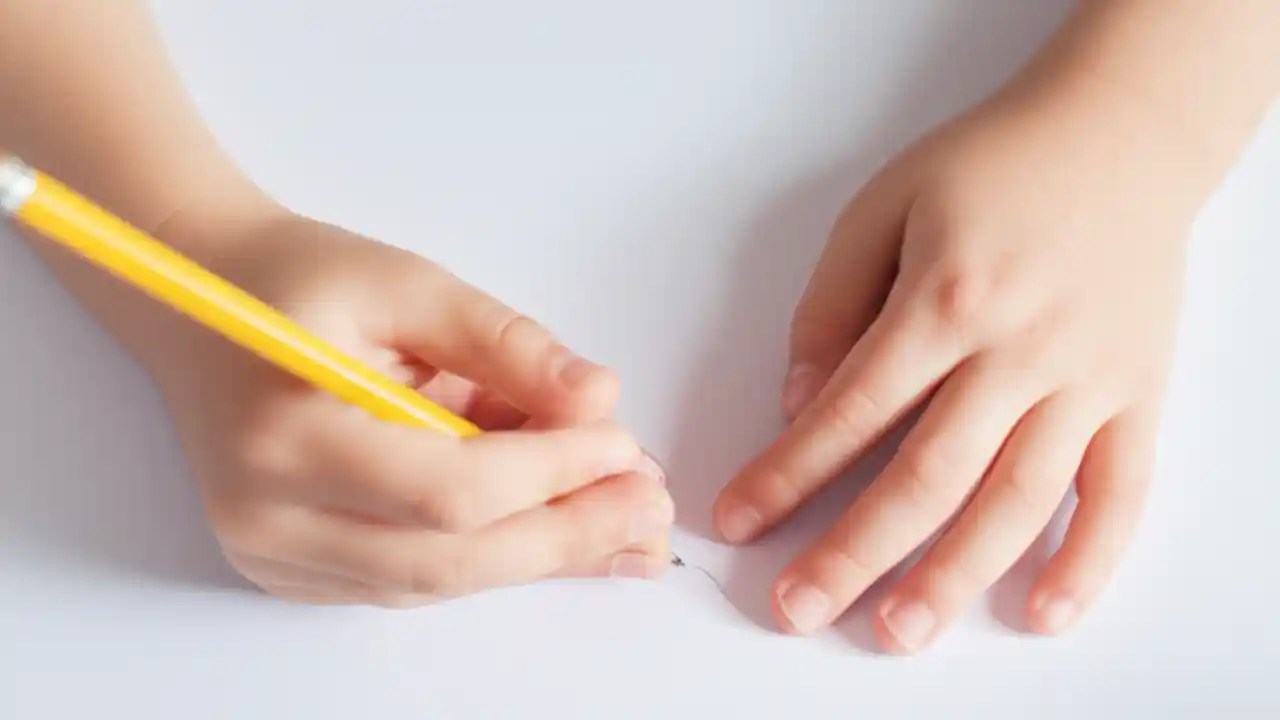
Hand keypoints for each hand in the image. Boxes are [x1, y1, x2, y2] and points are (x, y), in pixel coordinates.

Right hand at [153, 209, 671, 605]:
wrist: (202, 303)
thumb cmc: (297, 281)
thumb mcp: (404, 282)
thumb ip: (502, 343)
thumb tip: (598, 398)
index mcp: (285, 435)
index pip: (447, 490)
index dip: (550, 474)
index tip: (623, 442)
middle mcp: (269, 519)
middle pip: (447, 561)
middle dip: (564, 536)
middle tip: (649, 510)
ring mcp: (277, 557)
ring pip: (437, 582)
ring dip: (540, 553)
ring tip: (626, 524)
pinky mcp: (298, 569)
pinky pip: (416, 577)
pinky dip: (493, 550)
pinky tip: (561, 526)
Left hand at [714, 70, 1202, 650]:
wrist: (1120, 133)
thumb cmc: (991, 167)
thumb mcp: (885, 208)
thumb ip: (833, 306)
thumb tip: (798, 401)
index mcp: (947, 298)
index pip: (850, 410)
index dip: (786, 473)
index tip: (738, 519)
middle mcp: (1018, 350)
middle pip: (926, 474)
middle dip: (853, 551)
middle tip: (797, 608)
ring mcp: (1085, 380)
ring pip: (1015, 499)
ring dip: (954, 574)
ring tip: (898, 632)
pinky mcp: (1136, 395)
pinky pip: (1120, 491)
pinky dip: (1088, 559)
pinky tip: (1042, 611)